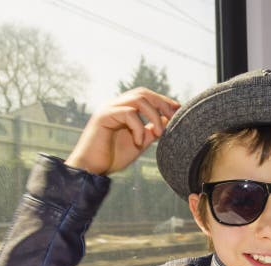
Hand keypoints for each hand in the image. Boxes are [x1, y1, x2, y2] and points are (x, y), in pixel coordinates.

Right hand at [65, 88, 179, 175]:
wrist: (92, 169)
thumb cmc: (113, 157)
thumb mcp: (139, 142)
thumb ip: (151, 131)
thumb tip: (167, 120)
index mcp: (123, 110)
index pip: (146, 96)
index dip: (163, 101)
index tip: (178, 110)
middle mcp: (115, 105)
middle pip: (143, 92)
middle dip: (162, 103)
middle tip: (174, 117)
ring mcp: (109, 109)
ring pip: (138, 99)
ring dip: (154, 115)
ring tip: (160, 133)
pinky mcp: (103, 116)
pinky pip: (128, 113)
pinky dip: (139, 127)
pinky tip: (139, 141)